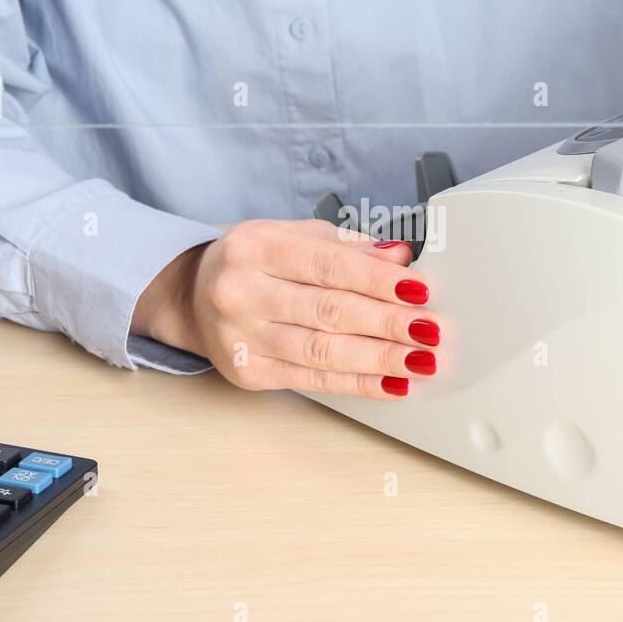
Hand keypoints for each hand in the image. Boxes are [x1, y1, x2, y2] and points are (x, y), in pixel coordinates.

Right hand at [133, 220, 439, 398]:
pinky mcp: (249, 373)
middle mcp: (241, 293)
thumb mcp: (291, 237)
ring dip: (380, 359)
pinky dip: (359, 383)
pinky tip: (391, 383)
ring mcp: (242, 337)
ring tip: (420, 360)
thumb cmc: (252, 264)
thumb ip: (346, 247)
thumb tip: (399, 258)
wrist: (192, 298)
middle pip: (328, 311)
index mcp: (254, 248)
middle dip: (388, 323)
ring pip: (323, 351)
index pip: (327, 265)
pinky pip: (314, 380)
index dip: (377, 280)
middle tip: (430, 330)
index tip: (419, 289)